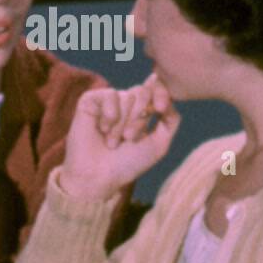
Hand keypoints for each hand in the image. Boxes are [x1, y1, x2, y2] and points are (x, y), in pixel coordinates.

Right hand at [59, 73, 180, 200]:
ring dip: (122, 124)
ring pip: (127, 96)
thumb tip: (169, 96)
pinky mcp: (90, 100)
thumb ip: (171, 120)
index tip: (160, 109)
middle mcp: (125, 102)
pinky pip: (110, 95)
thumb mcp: (159, 144)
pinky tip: (102, 129)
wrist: (98, 175)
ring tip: (111, 142)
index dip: (161, 93)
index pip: (156, 88)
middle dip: (139, 119)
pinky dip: (109, 115)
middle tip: (128, 138)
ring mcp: (108, 100)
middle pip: (143, 92)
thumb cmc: (128, 163)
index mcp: (142, 110)